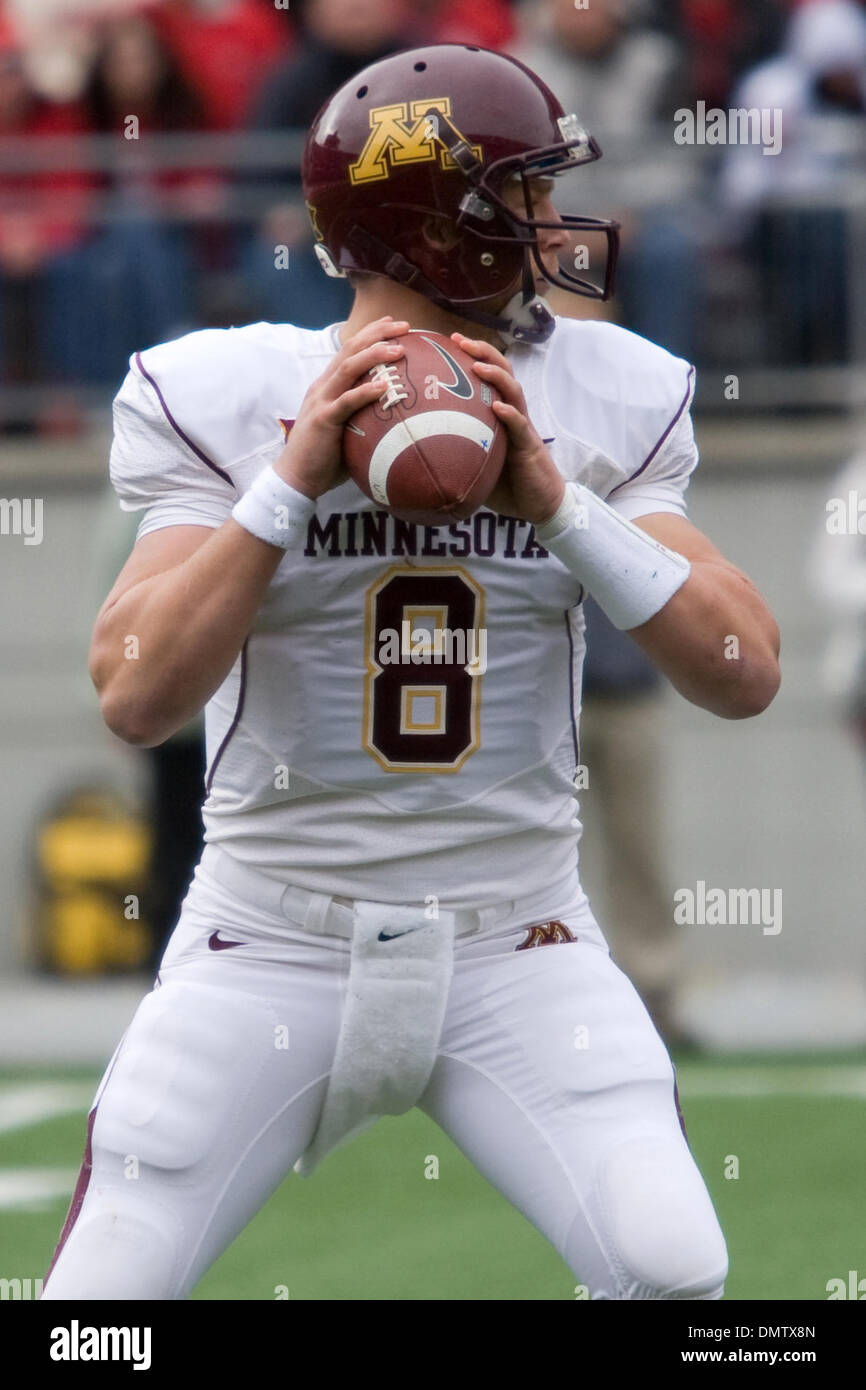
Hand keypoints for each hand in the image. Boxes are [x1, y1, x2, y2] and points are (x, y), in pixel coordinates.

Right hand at [274, 317, 408, 498]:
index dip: (370, 333)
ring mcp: (322, 401)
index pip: (349, 350)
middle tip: (404, 325)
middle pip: (350, 349)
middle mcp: (323, 387)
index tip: (393, 323)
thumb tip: (396, 416)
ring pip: (347, 368)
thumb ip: (363, 415)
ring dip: (374, 355)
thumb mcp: (346, 428)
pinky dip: (366, 392)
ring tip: (398, 349)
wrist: (297, 477)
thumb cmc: (325, 457)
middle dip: (377, 333)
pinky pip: (347, 402)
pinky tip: (385, 386)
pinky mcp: (324, 420)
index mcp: (327, 386)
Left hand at [450, 333, 564, 526]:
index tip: (449, 341)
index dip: (472, 356)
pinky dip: (509, 414)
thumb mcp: (476, 464)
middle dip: (482, 352)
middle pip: (501, 372)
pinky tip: (498, 407)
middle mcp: (513, 414)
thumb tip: (417, 452)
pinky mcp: (528, 447)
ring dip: (496, 375)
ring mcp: (522, 428)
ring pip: (513, 391)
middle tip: (459, 340)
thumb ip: (455, 451)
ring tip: (477, 365)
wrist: (539, 504)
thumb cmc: (507, 484)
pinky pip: (519, 426)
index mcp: (500, 414)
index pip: (488, 376)